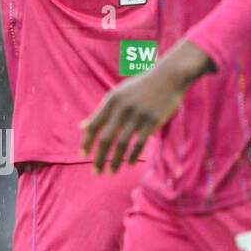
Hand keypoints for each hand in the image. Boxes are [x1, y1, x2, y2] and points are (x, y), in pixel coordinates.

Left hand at [80, 41, 212, 172]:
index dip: (87, 142)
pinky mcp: (152, 121)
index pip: (94, 125)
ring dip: (115, 161)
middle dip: (99, 158)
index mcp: (111, 100)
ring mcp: (138, 115)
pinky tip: (129, 163)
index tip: (83, 155)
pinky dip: (133, 155)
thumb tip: (82, 127)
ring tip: (111, 172)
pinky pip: (139, 143)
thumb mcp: (118, 94)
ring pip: (122, 144)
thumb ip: (101, 112)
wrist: (168, 77)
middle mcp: (122, 108)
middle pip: (105, 138)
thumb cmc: (141, 88)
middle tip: (96, 172)